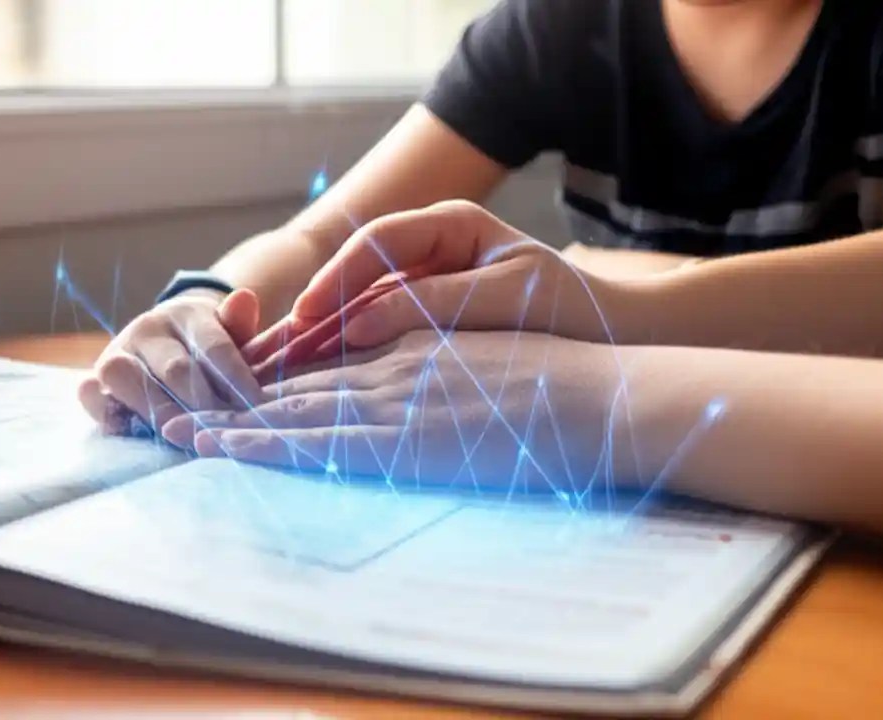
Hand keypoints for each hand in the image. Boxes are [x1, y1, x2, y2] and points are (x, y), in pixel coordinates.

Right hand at [79, 288, 264, 432]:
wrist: (166, 341)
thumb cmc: (209, 347)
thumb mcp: (231, 334)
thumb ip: (239, 325)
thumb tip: (246, 298)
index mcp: (187, 315)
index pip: (215, 347)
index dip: (237, 381)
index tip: (258, 408)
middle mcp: (147, 329)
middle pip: (175, 368)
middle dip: (204, 404)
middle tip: (226, 430)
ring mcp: (116, 351)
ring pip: (127, 377)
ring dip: (159, 410)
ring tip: (187, 436)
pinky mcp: (93, 377)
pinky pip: (91, 393)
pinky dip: (110, 414)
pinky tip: (141, 434)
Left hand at [163, 331, 651, 495]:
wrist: (595, 396)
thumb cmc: (560, 383)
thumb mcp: (494, 360)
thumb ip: (449, 370)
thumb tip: (429, 397)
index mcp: (414, 348)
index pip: (328, 362)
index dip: (274, 378)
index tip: (232, 390)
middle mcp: (389, 368)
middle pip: (295, 383)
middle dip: (233, 397)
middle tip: (175, 406)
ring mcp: (390, 401)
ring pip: (289, 410)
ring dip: (226, 420)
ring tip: (172, 428)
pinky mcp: (398, 441)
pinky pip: (314, 444)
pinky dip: (260, 445)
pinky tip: (219, 448)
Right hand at [240, 201, 632, 376]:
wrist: (609, 336)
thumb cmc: (569, 309)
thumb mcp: (505, 299)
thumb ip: (434, 304)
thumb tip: (357, 323)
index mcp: (451, 223)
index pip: (378, 242)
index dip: (338, 277)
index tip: (308, 312)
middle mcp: (431, 248)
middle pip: (358, 273)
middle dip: (315, 309)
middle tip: (273, 345)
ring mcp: (426, 283)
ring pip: (360, 305)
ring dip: (322, 336)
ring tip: (279, 365)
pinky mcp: (427, 319)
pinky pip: (377, 331)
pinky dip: (347, 353)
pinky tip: (317, 379)